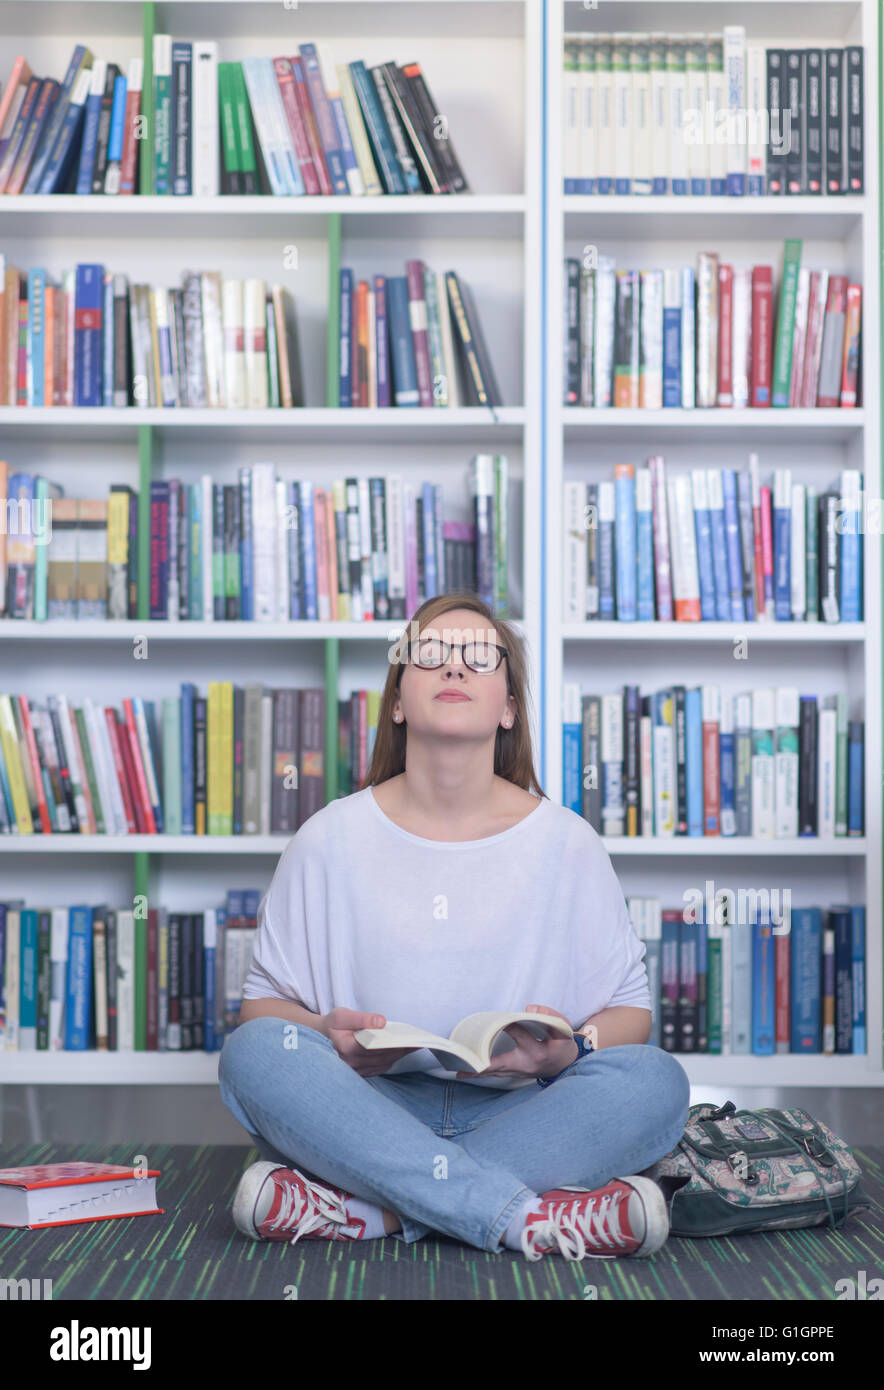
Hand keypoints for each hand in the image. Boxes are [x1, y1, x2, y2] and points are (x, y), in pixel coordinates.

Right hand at [322, 1007, 424, 1077]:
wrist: (318, 1039)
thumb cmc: (331, 1026)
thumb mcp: (341, 1016)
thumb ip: (361, 1019)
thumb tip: (381, 1022)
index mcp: (347, 1049)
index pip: (375, 1046)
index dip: (394, 1043)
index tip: (409, 1038)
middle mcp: (352, 1064)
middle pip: (382, 1056)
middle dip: (401, 1049)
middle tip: (418, 1041)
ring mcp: (356, 1071)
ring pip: (383, 1064)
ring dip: (399, 1055)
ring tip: (413, 1045)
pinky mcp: (361, 1073)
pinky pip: (380, 1068)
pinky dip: (391, 1060)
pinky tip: (401, 1051)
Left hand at [454, 1005, 578, 1079]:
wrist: (567, 1065)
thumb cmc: (562, 1044)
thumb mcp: (562, 1028)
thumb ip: (549, 1015)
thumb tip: (528, 1009)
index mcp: (538, 1051)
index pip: (520, 1035)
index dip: (511, 1024)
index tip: (504, 1018)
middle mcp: (526, 1064)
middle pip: (500, 1064)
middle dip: (482, 1066)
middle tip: (464, 1065)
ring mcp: (520, 1072)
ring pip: (496, 1072)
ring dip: (478, 1073)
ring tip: (460, 1072)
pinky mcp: (516, 1074)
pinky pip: (497, 1074)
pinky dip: (484, 1073)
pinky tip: (469, 1073)